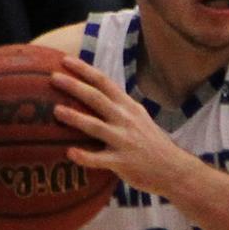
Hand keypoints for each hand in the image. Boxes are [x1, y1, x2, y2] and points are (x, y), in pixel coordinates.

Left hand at [51, 55, 203, 196]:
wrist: (174, 169)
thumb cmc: (152, 144)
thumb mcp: (139, 118)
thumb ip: (118, 107)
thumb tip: (94, 95)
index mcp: (128, 106)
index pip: (104, 82)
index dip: (84, 70)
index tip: (65, 60)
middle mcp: (126, 119)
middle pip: (96, 98)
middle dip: (74, 86)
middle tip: (54, 78)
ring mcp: (124, 141)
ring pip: (95, 126)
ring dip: (74, 117)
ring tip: (56, 111)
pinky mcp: (122, 162)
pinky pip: (99, 159)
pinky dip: (84, 156)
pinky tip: (70, 153)